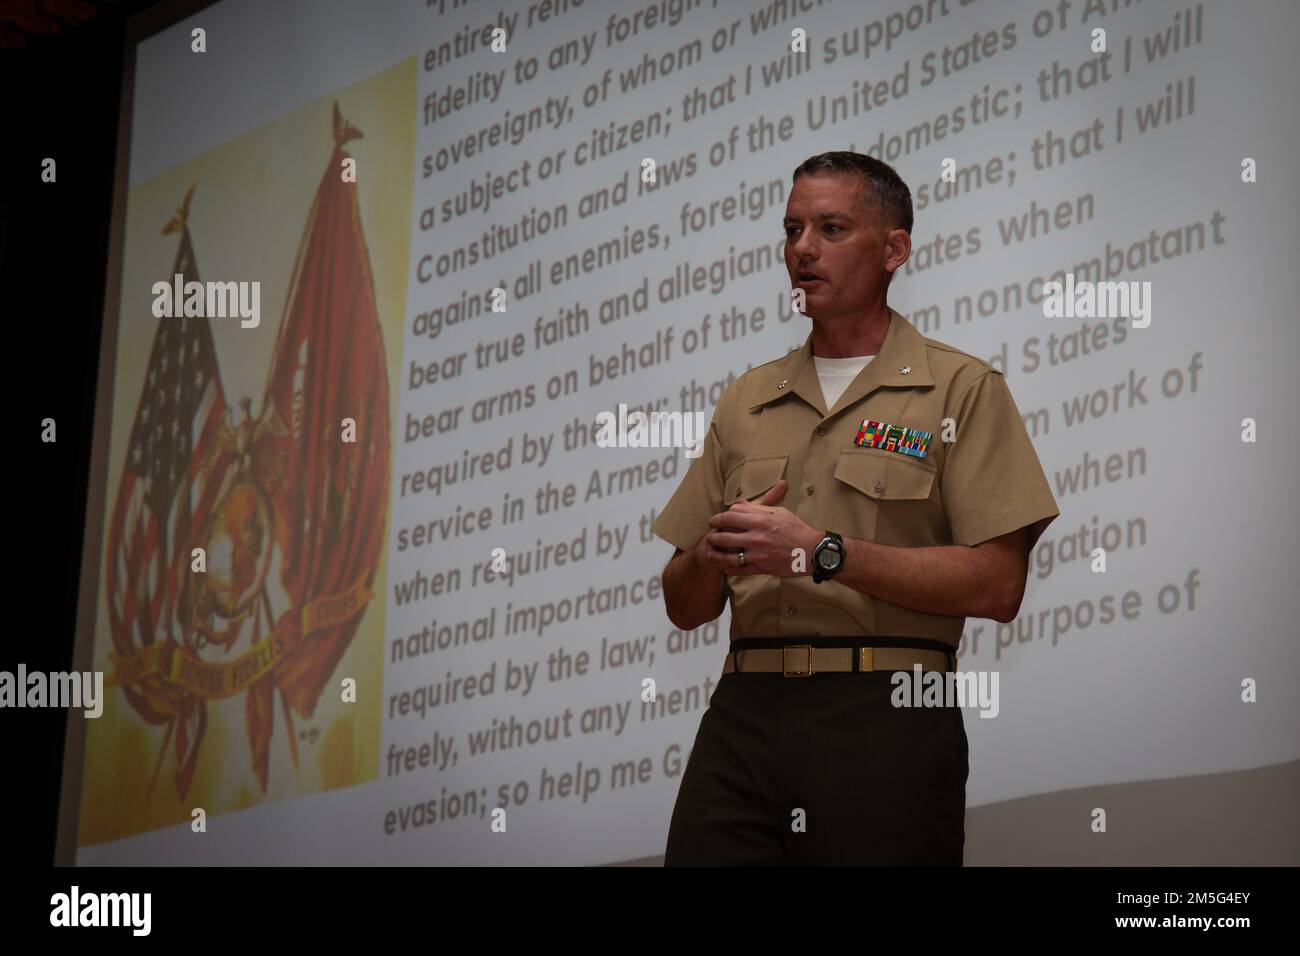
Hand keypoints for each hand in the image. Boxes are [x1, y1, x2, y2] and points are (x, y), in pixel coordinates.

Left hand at [700, 480, 820, 576]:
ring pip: (728, 555)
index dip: (721, 517)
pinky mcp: (761, 568)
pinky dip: (729, 568)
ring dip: (717, 552)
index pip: (731, 515)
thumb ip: (759, 508)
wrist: (811, 551)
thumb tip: (741, 503)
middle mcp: (757, 537)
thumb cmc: (796, 529)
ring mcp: (757, 554)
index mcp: (761, 520)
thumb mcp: (779, 512)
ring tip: (711, 550)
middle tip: (710, 534)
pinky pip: (739, 569)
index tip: (716, 520)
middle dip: (713, 534)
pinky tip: (724, 566)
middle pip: (724, 535)